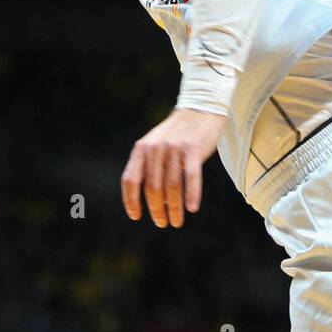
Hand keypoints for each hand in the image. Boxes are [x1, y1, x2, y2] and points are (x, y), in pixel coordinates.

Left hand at [121, 107, 224, 227]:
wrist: (201, 109)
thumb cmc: (178, 133)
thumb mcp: (155, 144)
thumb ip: (148, 164)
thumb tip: (148, 198)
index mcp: (142, 148)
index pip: (131, 180)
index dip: (131, 201)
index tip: (136, 216)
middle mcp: (155, 148)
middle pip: (152, 187)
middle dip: (156, 209)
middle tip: (162, 223)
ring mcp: (174, 148)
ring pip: (171, 186)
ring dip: (173, 208)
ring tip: (176, 221)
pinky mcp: (193, 149)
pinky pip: (190, 177)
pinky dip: (191, 195)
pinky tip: (192, 208)